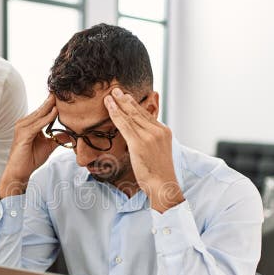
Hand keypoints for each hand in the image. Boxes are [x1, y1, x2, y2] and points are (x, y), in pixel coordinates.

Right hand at [0, 95, 59, 197]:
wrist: (19, 172)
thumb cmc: (30, 159)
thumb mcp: (48, 146)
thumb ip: (58, 138)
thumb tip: (71, 134)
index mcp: (29, 124)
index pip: (42, 111)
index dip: (53, 103)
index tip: (63, 95)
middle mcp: (24, 123)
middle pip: (41, 110)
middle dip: (52, 100)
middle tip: (62, 89)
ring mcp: (22, 128)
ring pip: (39, 115)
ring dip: (50, 107)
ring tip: (61, 98)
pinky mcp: (23, 135)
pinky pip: (38, 125)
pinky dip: (47, 119)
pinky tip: (55, 112)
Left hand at [104, 88, 183, 212]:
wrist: (163, 184)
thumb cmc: (158, 173)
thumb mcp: (157, 152)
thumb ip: (150, 141)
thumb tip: (139, 137)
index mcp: (164, 131)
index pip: (146, 115)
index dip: (134, 105)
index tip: (126, 97)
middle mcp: (158, 131)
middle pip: (138, 112)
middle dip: (125, 100)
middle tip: (116, 90)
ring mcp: (149, 136)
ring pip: (130, 115)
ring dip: (118, 103)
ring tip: (110, 95)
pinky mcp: (139, 143)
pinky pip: (124, 124)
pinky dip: (115, 113)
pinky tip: (109, 106)